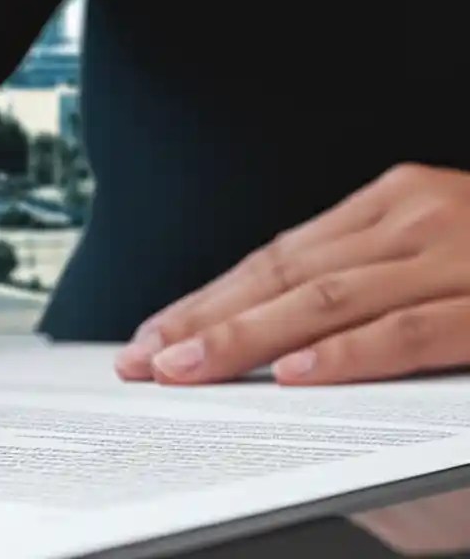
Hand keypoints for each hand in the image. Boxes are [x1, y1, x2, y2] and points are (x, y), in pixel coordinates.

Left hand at [115, 163, 469, 385]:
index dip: (207, 300)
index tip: (151, 334)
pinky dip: (345, 354)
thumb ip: (369, 268)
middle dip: (202, 321)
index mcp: (390, 205)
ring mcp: (451, 261)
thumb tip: (282, 320)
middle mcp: (409, 223)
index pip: (277, 258)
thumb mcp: (440, 242)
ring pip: (325, 301)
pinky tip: (292, 374)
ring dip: (244, 338)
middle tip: (140, 359)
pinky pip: (407, 332)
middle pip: (283, 277)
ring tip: (182, 369)